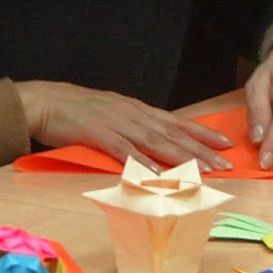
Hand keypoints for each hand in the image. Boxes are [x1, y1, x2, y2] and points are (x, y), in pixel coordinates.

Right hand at [15, 80, 234, 173]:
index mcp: (137, 110)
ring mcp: (117, 124)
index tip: (225, 143)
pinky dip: (141, 161)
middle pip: (173, 134)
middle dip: (202, 150)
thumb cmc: (77, 111)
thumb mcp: (113, 114)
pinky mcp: (98, 134)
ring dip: (182, 157)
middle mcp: (133, 115)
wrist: (45, 101)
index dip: (203, 133)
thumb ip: (134, 127)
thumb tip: (155, 143)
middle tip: (226, 163)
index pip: (177, 122)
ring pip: (156, 142)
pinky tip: (157, 171)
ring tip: (204, 170)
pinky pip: (124, 149)